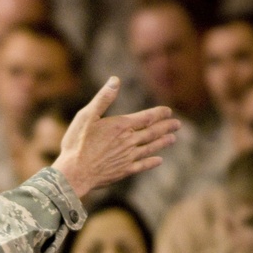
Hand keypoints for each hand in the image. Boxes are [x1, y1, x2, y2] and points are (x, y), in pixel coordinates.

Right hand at [52, 77, 180, 196]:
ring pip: (150, 147)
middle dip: (166, 127)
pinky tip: (158, 160)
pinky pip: (142, 165)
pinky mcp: (124, 171)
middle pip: (152, 132)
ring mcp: (128, 157)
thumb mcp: (86, 116)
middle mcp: (129, 140)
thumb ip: (103, 98)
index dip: (159, 113)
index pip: (147, 117)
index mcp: (121, 125)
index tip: (168, 111)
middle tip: (177, 124)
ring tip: (173, 138)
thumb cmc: (77, 143)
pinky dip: (151, 162)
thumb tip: (115, 80)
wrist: (75, 172)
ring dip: (162, 142)